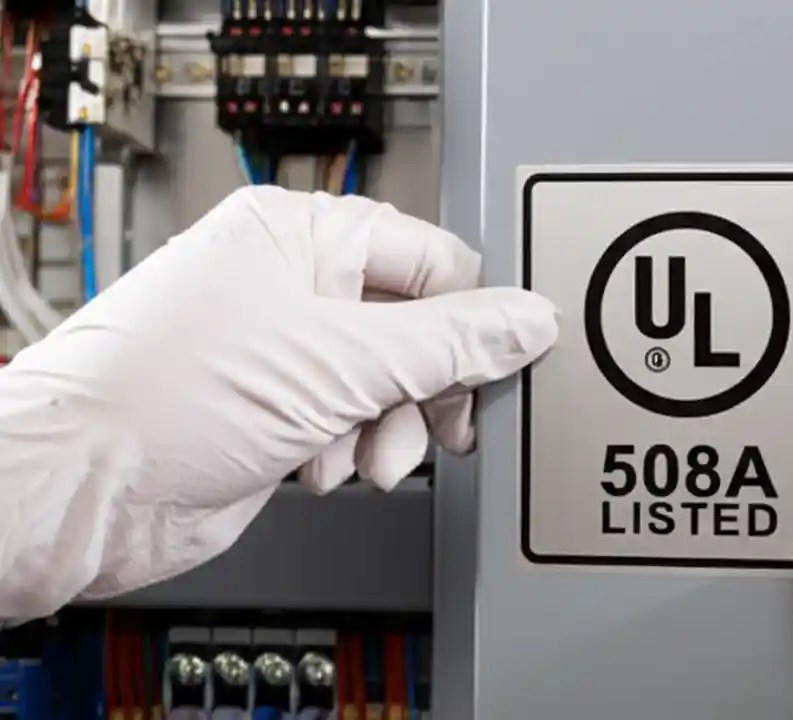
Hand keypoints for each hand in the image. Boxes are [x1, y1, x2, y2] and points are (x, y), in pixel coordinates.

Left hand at [0, 187, 557, 620]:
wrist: (80, 492)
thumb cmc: (160, 399)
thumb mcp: (340, 362)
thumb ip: (449, 343)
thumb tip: (526, 321)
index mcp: (302, 235)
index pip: (430, 257)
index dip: (472, 313)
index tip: (502, 360)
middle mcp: (292, 285)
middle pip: (415, 326)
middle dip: (428, 385)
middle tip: (446, 419)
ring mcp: (283, 350)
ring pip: (389, 382)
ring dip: (389, 428)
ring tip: (364, 454)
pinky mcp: (276, 409)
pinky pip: (352, 422)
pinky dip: (348, 452)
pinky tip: (318, 465)